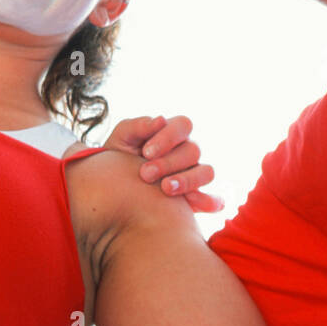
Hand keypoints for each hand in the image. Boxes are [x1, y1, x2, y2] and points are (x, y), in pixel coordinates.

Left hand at [103, 115, 222, 213]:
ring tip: (165, 189)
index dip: (168, 137)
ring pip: (206, 172)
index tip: (146, 152)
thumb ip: (137, 126)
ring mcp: (194, 173)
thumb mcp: (122, 138)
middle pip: (193, 150)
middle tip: (146, 174)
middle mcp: (187, 151)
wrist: (113, 187)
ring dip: (187, 180)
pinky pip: (212, 200)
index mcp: (172, 132)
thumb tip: (160, 120)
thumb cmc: (119, 157)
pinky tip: (193, 205)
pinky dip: (209, 202)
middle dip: (169, 163)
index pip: (183, 125)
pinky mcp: (196, 198)